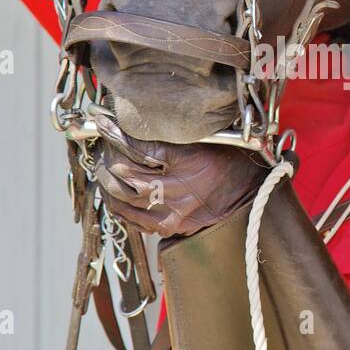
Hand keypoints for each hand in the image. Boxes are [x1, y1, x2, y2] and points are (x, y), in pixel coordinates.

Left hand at [93, 115, 267, 238]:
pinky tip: (113, 196)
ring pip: (127, 199)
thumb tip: (133, 125)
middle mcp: (179, 190)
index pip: (139, 147)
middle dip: (107, 160)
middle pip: (127, 176)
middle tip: (100, 148)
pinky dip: (120, 207)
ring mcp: (174, 212)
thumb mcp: (201, 140)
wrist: (249, 192)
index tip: (101, 123)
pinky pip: (136, 220)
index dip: (115, 134)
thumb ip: (168, 136)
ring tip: (103, 170)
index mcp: (187, 162)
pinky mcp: (172, 227)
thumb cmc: (227, 160)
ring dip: (109, 184)